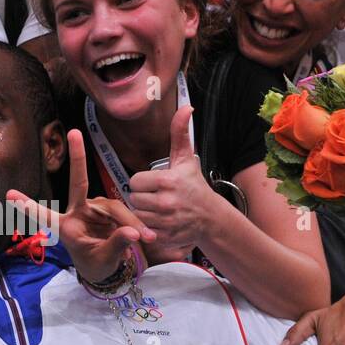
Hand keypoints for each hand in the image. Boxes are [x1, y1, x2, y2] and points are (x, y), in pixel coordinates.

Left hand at [7, 129, 154, 281]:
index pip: (46, 217)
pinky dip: (135, 223)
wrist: (108, 267)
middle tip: (75, 132)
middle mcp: (77, 213)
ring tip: (146, 239)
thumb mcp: (104, 260)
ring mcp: (93, 208)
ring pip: (113, 206)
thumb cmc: (97, 265)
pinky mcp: (108, 209)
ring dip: (130, 221)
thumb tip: (133, 232)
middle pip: (79, 183)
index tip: (9, 195)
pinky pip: (124, 211)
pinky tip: (147, 236)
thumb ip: (116, 245)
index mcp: (66, 229)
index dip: (30, 207)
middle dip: (78, 157)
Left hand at [127, 105, 226, 254]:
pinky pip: (143, 230)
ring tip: (157, 208)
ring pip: (136, 215)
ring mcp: (165, 222)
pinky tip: (160, 221)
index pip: (134, 182)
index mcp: (168, 181)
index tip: (153, 184)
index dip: (142, 183)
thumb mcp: (186, 159)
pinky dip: (148, 227)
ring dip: (143, 212)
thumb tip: (186, 107)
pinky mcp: (165, 237)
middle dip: (142, 197)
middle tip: (156, 196)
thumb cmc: (194, 186)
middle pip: (133, 199)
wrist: (211, 218)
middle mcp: (166, 202)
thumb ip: (180, 133)